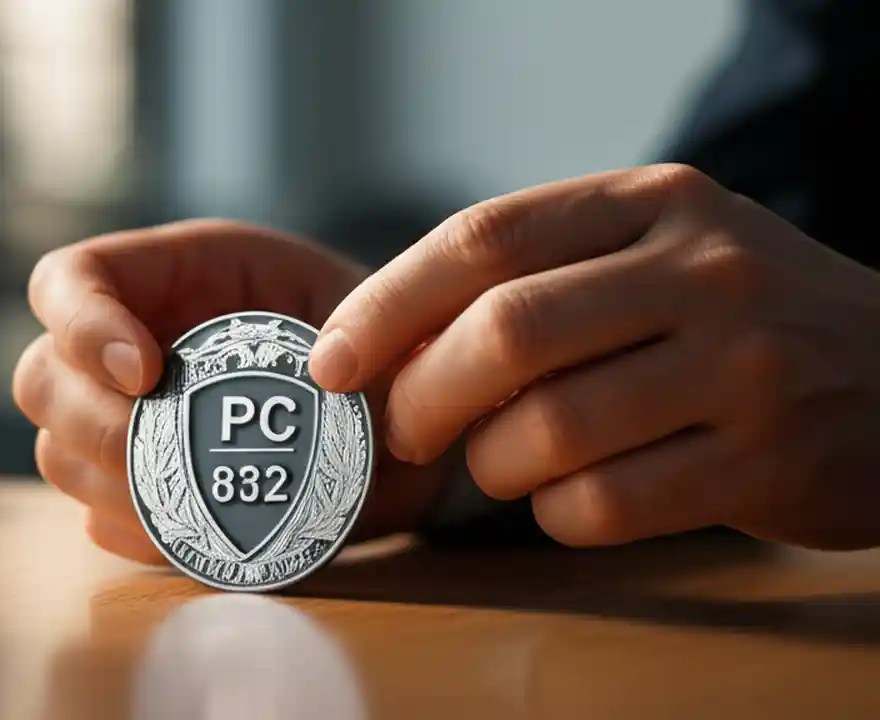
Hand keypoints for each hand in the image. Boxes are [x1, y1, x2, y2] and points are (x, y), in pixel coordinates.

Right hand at [13, 220, 447, 562]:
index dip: (83, 323)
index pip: (71, 278)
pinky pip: (98, 516)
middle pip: (41, 376)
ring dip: (110, 483)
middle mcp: (132, 341)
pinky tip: (198, 530)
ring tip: (193, 502)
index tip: (145, 373)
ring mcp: (126, 418)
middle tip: (165, 453)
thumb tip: (320, 383)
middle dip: (91, 421)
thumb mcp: (379, 318)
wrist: (397, 413)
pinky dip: (136, 529)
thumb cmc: (385, 346)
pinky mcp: (141, 484)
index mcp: (178, 272)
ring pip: (57, 451)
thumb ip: (354, 342)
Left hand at [310, 164, 879, 549]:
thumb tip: (388, 345)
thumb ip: (538, 281)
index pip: (484, 238)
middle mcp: (701, 271)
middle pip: (505, 331)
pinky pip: (603, 505)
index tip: (330, 361)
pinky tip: (570, 499)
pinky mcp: (764, 462)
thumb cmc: (737, 321)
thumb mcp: (654, 257)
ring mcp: (742, 366)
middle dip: (423, 395)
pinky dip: (555, 514)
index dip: (386, 303)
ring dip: (491, 464)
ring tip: (502, 462)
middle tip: (405, 430)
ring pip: (547, 429)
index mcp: (652, 203)